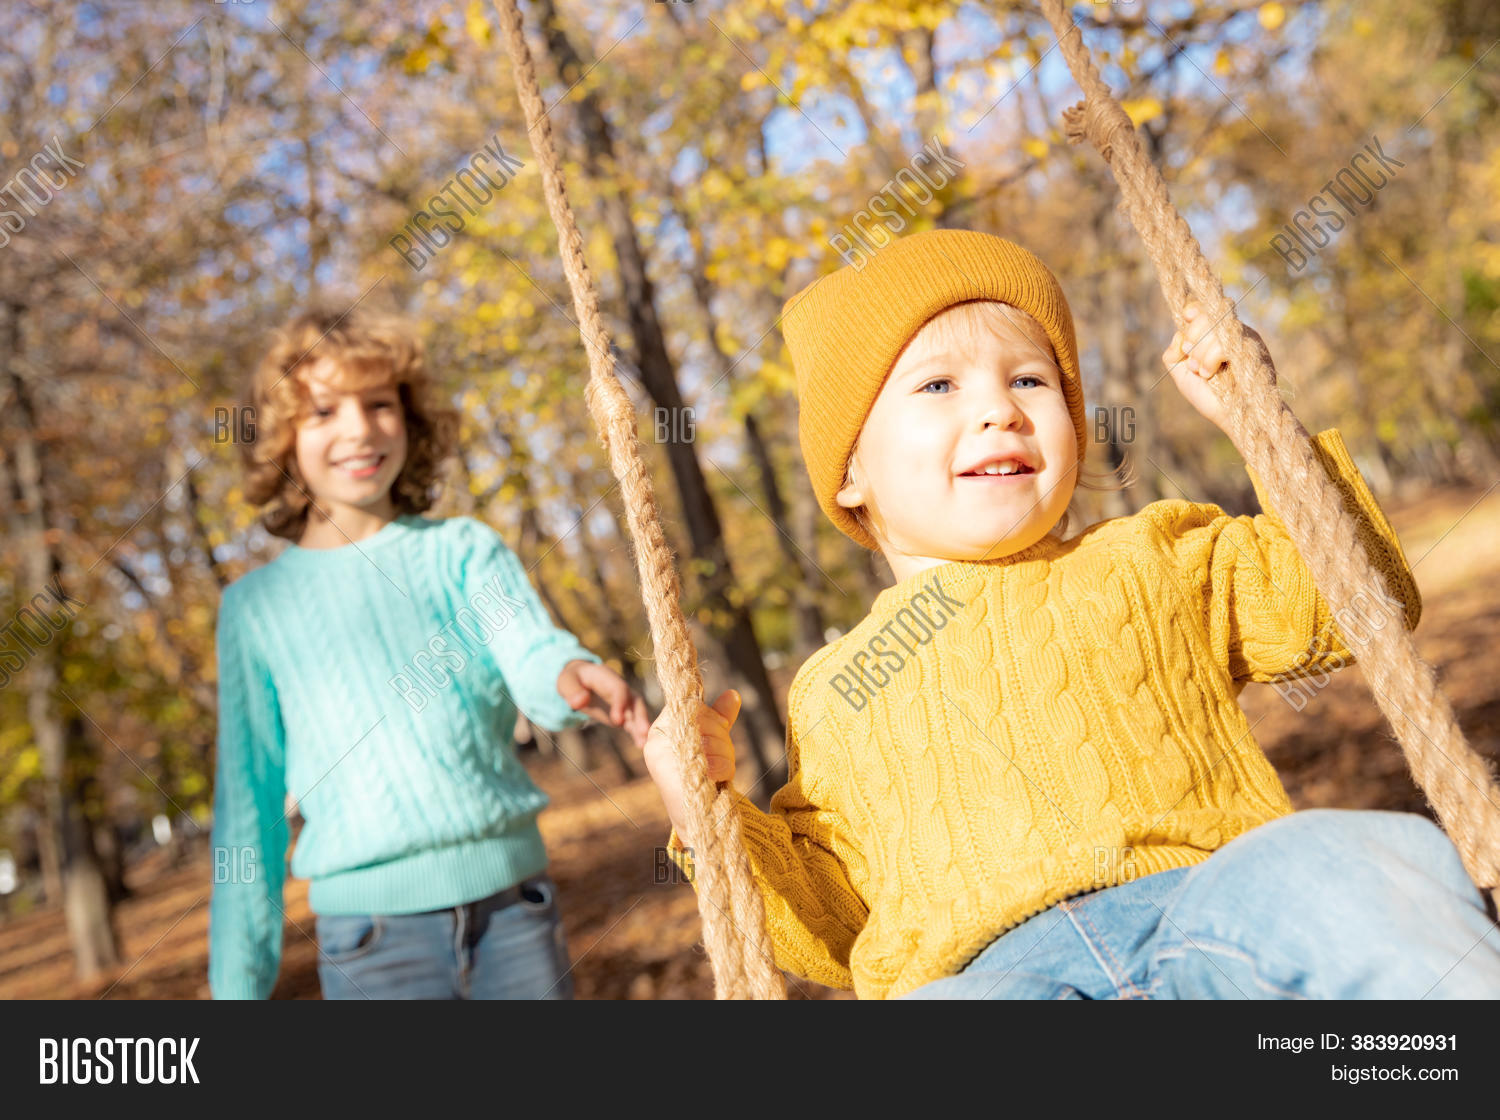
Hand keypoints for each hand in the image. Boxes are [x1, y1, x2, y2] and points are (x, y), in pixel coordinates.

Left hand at [556, 660, 652, 748]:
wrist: (579, 680)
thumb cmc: (573, 679)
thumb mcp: (566, 681)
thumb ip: (572, 690)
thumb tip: (579, 702)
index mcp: (607, 678)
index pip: (619, 689)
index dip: (620, 703)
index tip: (617, 721)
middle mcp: (620, 688)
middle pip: (634, 701)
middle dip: (640, 716)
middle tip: (643, 732)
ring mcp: (624, 701)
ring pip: (637, 713)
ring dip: (641, 727)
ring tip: (643, 744)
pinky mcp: (623, 714)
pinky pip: (632, 723)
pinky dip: (637, 733)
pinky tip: (641, 745)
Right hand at [642, 689, 739, 843]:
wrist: (696, 817)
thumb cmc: (702, 775)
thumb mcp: (712, 741)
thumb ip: (718, 717)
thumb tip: (733, 694)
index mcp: (662, 726)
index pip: (692, 705)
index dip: (713, 718)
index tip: (719, 731)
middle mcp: (656, 739)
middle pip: (701, 720)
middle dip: (723, 738)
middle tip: (722, 757)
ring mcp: (662, 758)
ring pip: (708, 740)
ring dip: (726, 756)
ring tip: (719, 771)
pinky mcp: (674, 778)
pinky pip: (709, 762)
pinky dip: (723, 770)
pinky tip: (718, 780)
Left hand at [1161, 302, 1273, 432]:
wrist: (1233, 418)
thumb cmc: (1210, 397)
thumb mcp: (1182, 375)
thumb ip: (1173, 355)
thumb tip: (1179, 335)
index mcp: (1217, 334)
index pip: (1205, 308)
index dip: (1194, 311)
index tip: (1185, 318)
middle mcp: (1233, 332)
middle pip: (1209, 312)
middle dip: (1194, 335)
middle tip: (1192, 362)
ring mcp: (1245, 339)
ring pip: (1216, 324)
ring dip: (1201, 351)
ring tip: (1202, 372)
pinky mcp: (1252, 349)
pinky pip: (1224, 341)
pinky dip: (1211, 358)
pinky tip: (1210, 373)